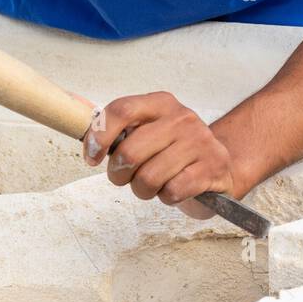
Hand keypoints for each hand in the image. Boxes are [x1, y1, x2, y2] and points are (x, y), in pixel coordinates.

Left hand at [82, 91, 236, 218]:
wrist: (222, 165)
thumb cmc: (174, 152)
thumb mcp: (147, 132)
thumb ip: (117, 128)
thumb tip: (80, 121)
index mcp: (160, 103)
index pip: (121, 110)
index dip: (99, 136)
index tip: (92, 157)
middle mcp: (181, 118)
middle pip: (129, 152)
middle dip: (119, 175)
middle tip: (126, 178)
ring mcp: (200, 142)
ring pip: (148, 177)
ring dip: (143, 190)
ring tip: (154, 184)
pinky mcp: (212, 168)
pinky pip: (172, 191)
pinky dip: (166, 197)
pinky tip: (174, 189)